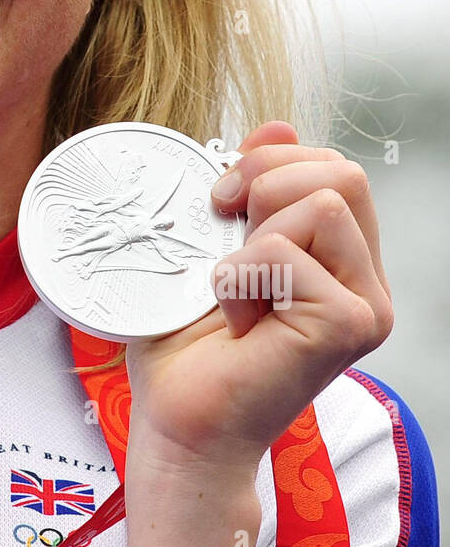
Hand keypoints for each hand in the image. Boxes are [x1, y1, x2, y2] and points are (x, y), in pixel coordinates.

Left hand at [121, 120, 393, 474]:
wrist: (179, 423)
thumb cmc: (189, 345)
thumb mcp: (214, 245)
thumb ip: (251, 187)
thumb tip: (278, 123)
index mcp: (340, 258)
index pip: (333, 166)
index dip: (270, 161)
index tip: (221, 199)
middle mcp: (366, 281)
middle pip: (341, 171)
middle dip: (264, 185)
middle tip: (225, 237)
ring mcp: (367, 306)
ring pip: (322, 202)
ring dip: (252, 241)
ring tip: (238, 295)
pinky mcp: (351, 326)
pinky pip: (286, 254)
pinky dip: (239, 278)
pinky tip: (238, 325)